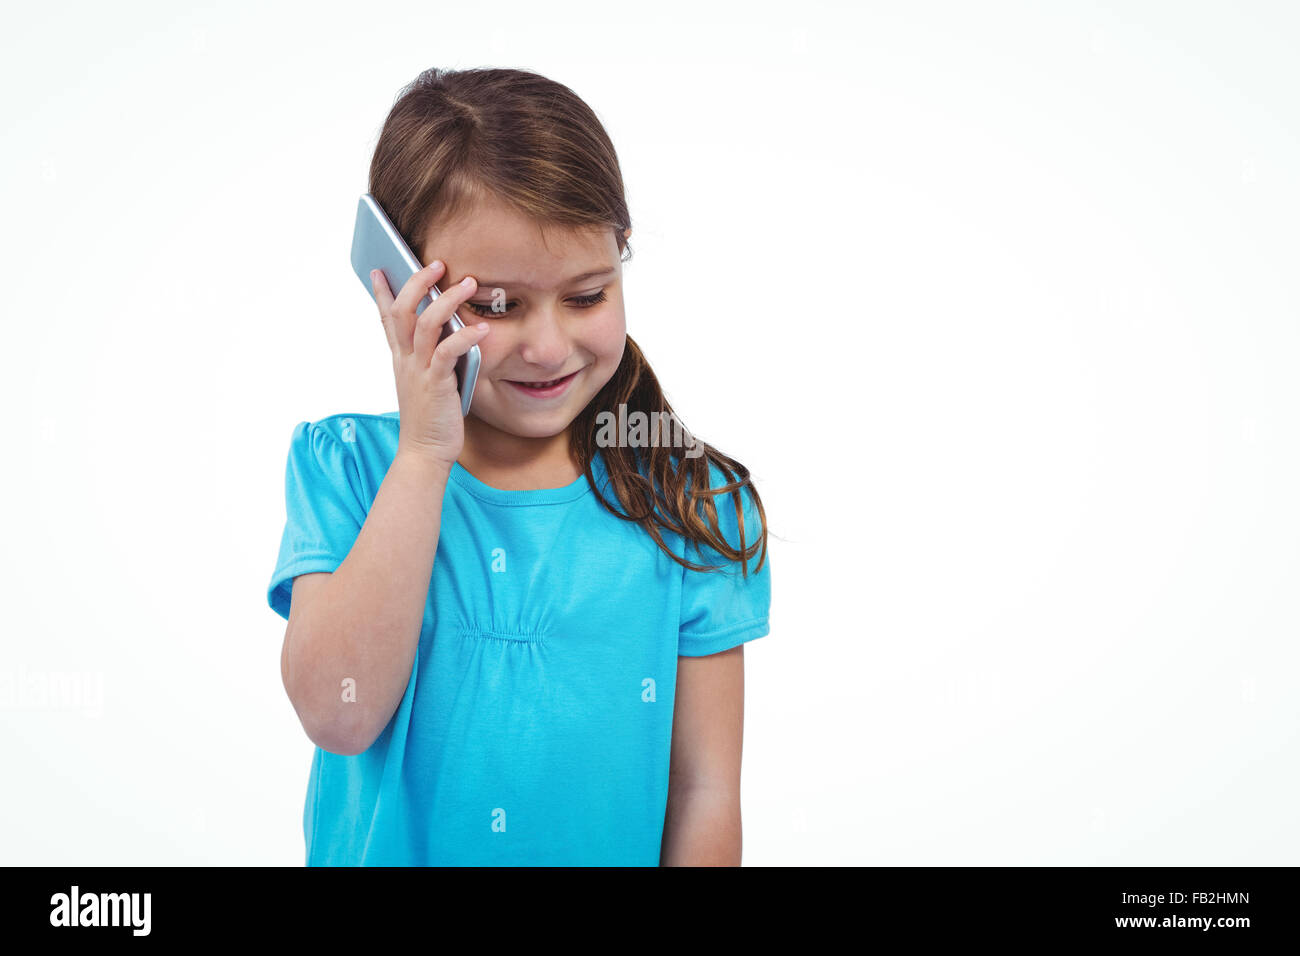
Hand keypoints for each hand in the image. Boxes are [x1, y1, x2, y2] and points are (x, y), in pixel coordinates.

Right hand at [371, 259, 489, 468]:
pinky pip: (447, 353)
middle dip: (418, 282)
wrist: (425, 452)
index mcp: (400, 358)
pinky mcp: (436, 384)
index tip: (379, 269)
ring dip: (446, 300)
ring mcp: (418, 371)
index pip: (385, 318)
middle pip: (401, 311)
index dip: (382, 292)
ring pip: (424, 325)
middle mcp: (405, 360)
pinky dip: (464, 337)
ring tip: (469, 283)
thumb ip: (432, 354)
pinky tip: (482, 328)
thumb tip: (450, 328)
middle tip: (437, 263)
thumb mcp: (425, 379)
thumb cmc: (430, 416)